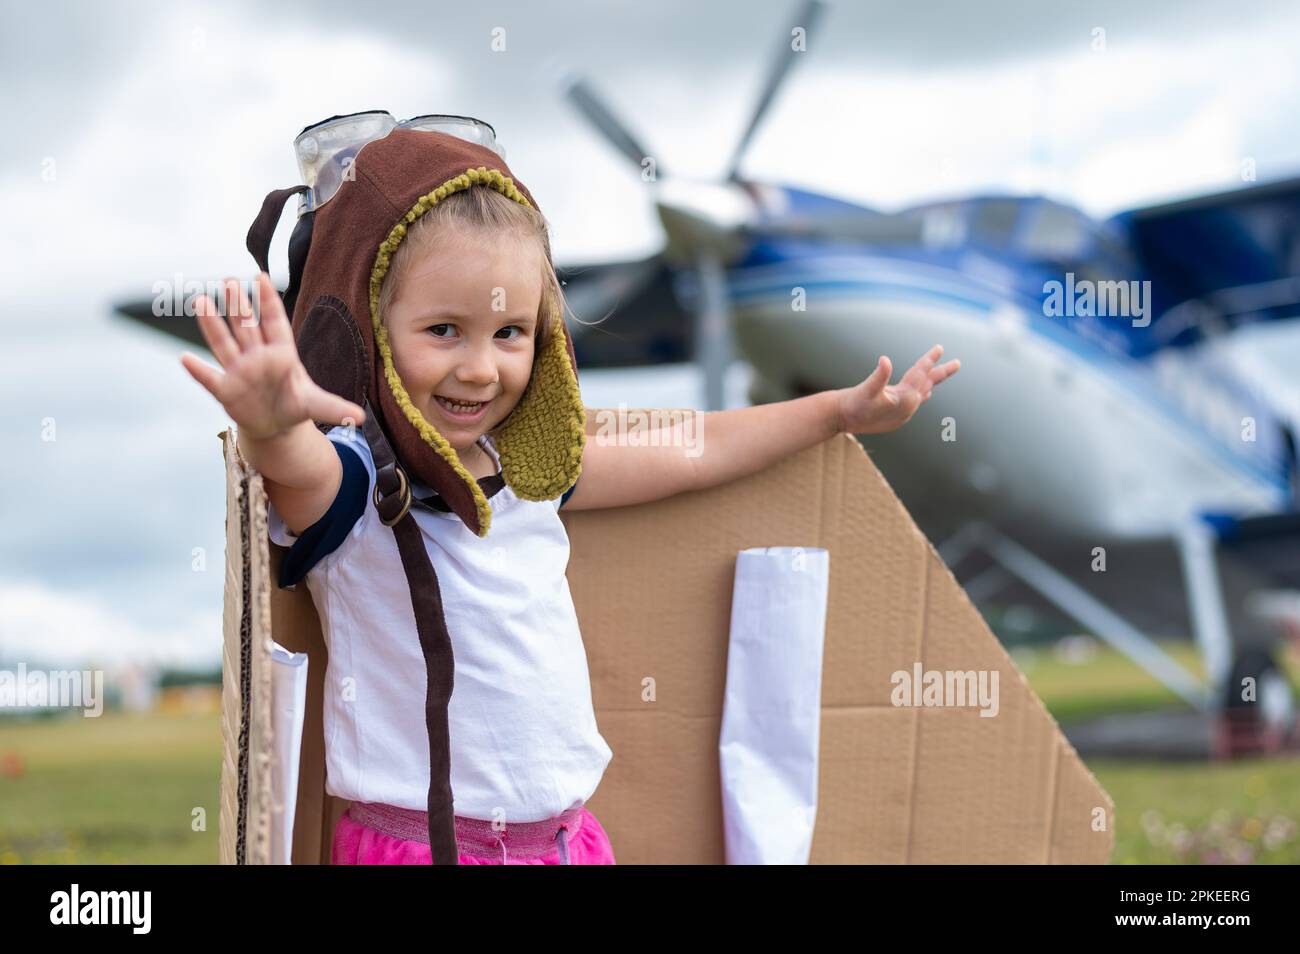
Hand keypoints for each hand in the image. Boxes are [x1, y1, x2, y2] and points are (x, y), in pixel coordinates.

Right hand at [180, 273, 365, 440]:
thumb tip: (360, 417)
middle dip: (238, 304)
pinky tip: (184, 359)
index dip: (268, 301)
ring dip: (212, 324)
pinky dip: (198, 371)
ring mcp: (239, 371)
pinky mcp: (225, 390)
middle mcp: (257, 356)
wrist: (275, 426)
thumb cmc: (295, 406)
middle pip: (246, 326)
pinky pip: (209, 379)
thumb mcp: (317, 407)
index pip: (274, 322)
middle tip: (230, 279)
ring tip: (201, 301)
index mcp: (281, 353)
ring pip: (224, 343)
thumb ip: (335, 408)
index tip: (261, 276)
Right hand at [835, 344, 959, 433]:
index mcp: (905, 398)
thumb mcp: (866, 388)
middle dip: (942, 372)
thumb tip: (885, 359)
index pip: (920, 373)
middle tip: (958, 362)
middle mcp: (908, 406)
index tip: (940, 347)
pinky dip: (922, 393)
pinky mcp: (896, 417)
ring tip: (942, 372)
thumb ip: (879, 375)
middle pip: (928, 384)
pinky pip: (915, 401)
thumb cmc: (853, 403)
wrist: (842, 419)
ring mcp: (904, 413)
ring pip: (923, 392)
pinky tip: (925, 393)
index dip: (929, 358)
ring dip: (932, 382)